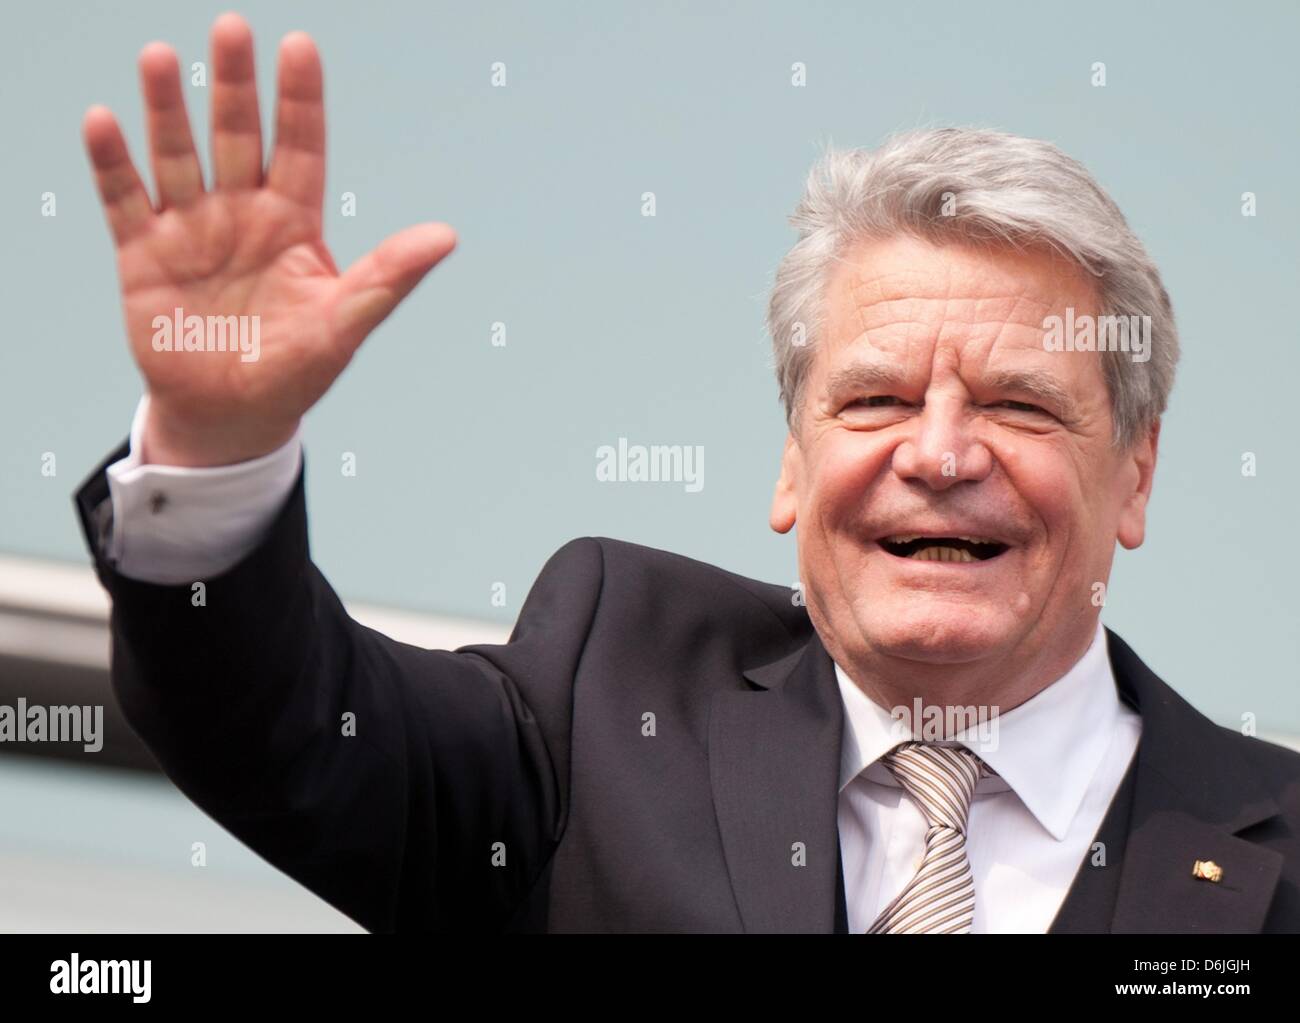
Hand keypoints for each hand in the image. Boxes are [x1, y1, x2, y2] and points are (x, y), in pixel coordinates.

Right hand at [82, 13, 456, 465]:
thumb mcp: (345, 324)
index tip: (299, 45)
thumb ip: (389, 277)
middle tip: (230, 28)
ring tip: (160, 57)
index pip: (300, 147)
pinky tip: (104, 122)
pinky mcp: (143, 256)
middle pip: (236, 137)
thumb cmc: (294, 369)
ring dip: (167, 111)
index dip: (300, 99)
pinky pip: (124, 200)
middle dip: (233, 86)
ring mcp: (190, 229)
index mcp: (293, 222)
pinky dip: (113, 164)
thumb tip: (448, 236)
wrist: (231, 415)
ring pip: (177, 155)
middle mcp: (240, 212)